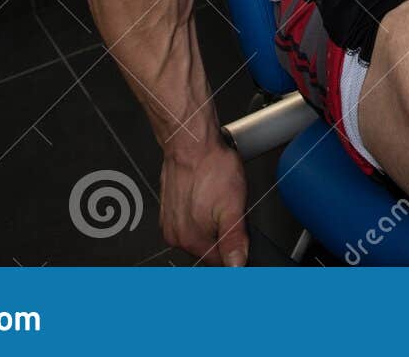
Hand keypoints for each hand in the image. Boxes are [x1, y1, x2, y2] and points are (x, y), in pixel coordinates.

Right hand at [160, 137, 248, 264]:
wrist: (191, 142)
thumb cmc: (211, 166)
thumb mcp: (234, 206)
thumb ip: (235, 240)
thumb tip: (237, 266)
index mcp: (190, 239)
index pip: (219, 262)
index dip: (235, 250)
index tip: (240, 234)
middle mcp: (175, 235)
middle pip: (209, 248)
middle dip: (223, 233)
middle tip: (229, 209)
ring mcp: (169, 221)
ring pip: (200, 233)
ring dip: (212, 223)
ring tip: (217, 199)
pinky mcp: (169, 209)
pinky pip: (190, 220)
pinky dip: (201, 212)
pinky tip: (207, 196)